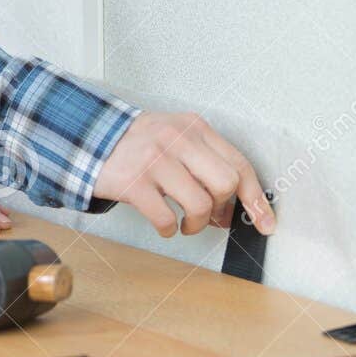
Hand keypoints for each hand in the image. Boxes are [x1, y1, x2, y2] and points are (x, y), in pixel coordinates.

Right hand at [92, 110, 276, 237]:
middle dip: (222, 209)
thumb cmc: (139, 144)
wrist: (89, 138)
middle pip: (225, 184)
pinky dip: (170, 229)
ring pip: (199, 205)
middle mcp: (177, 139)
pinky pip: (167, 219)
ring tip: (184, 222)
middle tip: (209, 216)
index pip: (240, 163)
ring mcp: (155, 160)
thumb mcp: (176, 140)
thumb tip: (232, 209)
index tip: (266, 223)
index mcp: (194, 127)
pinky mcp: (134, 182)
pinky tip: (163, 222)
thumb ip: (205, 165)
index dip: (256, 198)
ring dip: (195, 224)